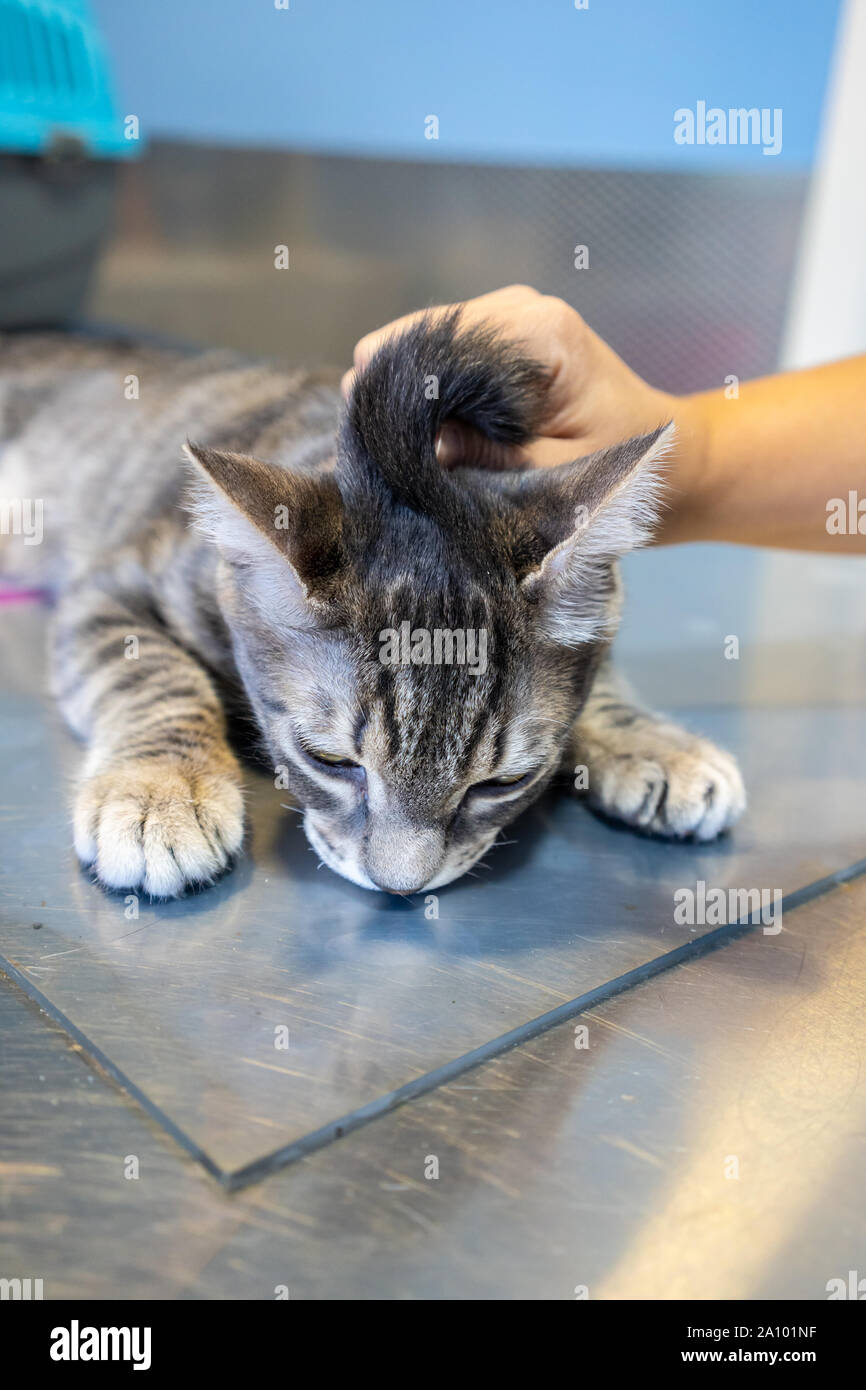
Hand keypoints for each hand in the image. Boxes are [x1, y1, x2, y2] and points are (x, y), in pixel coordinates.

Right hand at [342, 284, 676, 469]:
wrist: (677, 458)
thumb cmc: (626, 469)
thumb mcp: (551, 476)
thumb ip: (484, 456)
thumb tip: (416, 443)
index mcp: (539, 336)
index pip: (440, 345)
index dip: (396, 386)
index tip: (367, 432)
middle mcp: (523, 309)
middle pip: (427, 337)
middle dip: (399, 388)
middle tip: (372, 445)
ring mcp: (515, 314)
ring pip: (431, 344)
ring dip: (412, 390)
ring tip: (393, 441)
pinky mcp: (510, 334)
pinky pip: (450, 354)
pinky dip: (432, 388)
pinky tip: (420, 427)